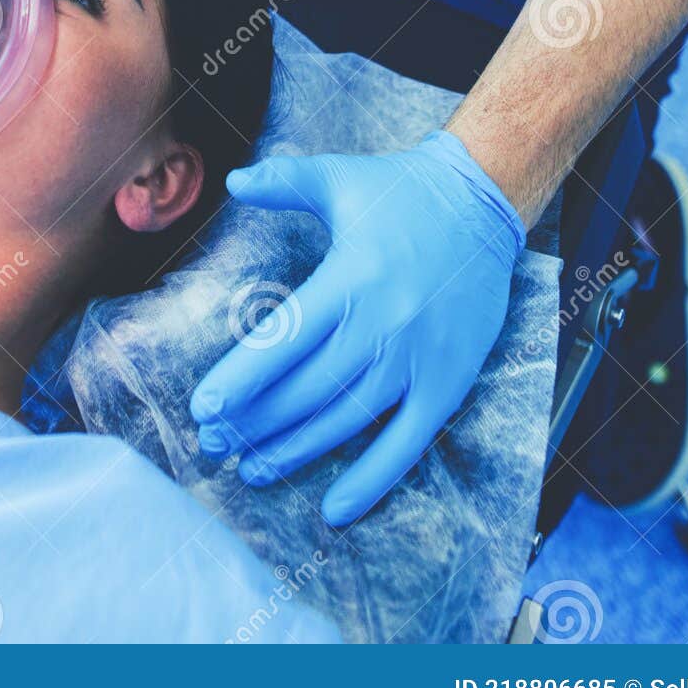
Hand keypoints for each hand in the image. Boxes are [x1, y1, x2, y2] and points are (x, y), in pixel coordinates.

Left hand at [190, 131, 525, 523]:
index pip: (284, 340)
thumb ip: (284, 182)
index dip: (242, 379)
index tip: (204, 408)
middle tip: (214, 443)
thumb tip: (235, 181)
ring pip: (345, 420)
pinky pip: (408, 444)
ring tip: (251, 468)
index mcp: (349, 278)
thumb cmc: (402, 193)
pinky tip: (335, 509)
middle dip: (253, 422)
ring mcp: (418, 359)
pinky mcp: (448, 382)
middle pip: (306, 389)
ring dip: (295, 451)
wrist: (482, 203)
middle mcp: (382, 324)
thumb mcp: (339, 178)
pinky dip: (373, 481)